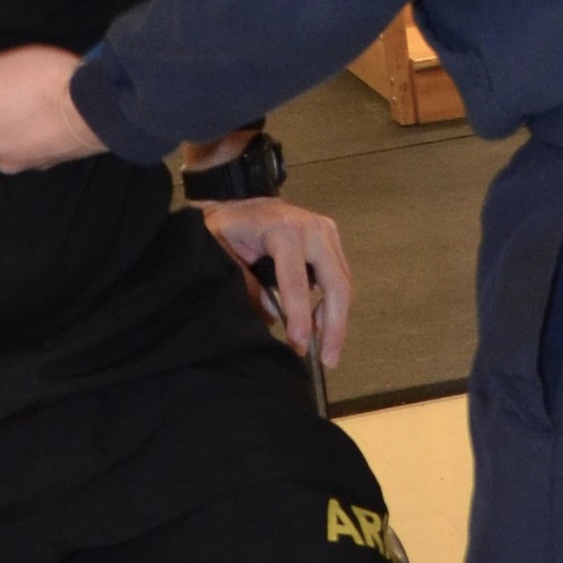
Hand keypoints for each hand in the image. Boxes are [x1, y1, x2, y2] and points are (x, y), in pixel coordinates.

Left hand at [0, 46, 98, 173]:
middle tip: (23, 83)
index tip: (0, 79)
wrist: (98, 105)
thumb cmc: (39, 85)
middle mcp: (0, 160)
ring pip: (15, 133)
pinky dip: (44, 124)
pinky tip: (56, 107)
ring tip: (42, 94)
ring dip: (24, 115)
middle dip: (1, 106)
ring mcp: (31, 163)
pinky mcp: (57, 159)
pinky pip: (39, 138)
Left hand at [200, 200, 352, 367]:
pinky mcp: (330, 238)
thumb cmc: (225, 228)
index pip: (297, 280)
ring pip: (342, 282)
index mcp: (282, 230)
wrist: (236, 203)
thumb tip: (270, 315)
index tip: (299, 345)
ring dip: (336, 318)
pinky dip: (333, 304)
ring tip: (325, 349)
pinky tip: (320, 325)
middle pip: (335, 282)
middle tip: (329, 360)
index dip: (300, 316)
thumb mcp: (220, 253)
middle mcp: (312, 228)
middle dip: (334, 324)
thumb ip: (243, 282)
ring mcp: (325, 231)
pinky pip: (338, 276)